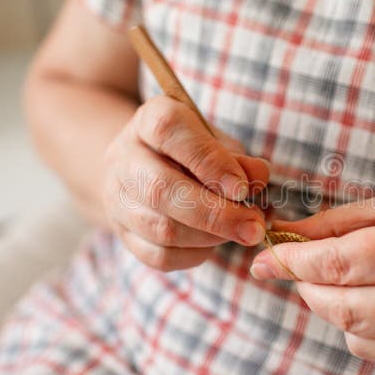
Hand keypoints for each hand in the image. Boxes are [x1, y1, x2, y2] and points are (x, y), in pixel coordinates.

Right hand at [103, 95, 269, 269]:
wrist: (147, 169)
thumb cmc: (193, 152)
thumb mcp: (218, 143)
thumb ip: (239, 159)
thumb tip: (258, 176)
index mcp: (149, 119)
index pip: (168, 130)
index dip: (208, 160)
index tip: (241, 188)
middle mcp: (124, 156)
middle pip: (161, 189)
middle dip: (216, 214)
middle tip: (254, 227)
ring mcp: (116, 197)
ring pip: (161, 228)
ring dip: (210, 237)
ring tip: (240, 231)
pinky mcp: (121, 232)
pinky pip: (158, 255)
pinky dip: (194, 254)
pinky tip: (212, 243)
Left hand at [250, 181, 374, 361]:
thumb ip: (344, 221)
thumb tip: (289, 235)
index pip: (342, 263)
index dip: (293, 262)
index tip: (265, 257)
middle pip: (346, 306)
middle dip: (305, 287)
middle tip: (293, 266)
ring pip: (359, 334)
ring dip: (327, 308)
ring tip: (329, 279)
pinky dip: (355, 330)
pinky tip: (359, 302)